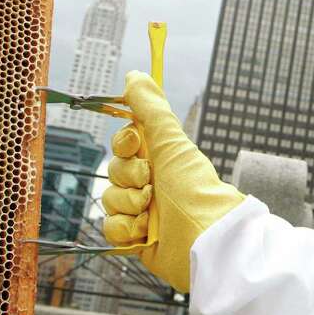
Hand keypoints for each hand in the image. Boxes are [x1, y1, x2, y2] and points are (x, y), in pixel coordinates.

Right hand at [101, 71, 244, 292]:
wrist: (203, 239)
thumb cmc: (194, 188)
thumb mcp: (171, 143)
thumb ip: (151, 109)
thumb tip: (134, 75)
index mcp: (160, 158)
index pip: (124, 144)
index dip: (125, 144)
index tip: (137, 145)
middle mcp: (150, 182)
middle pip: (113, 171)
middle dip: (129, 178)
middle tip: (151, 185)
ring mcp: (142, 211)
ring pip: (109, 199)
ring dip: (128, 205)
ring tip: (151, 213)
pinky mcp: (136, 238)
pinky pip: (110, 228)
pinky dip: (125, 230)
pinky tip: (145, 233)